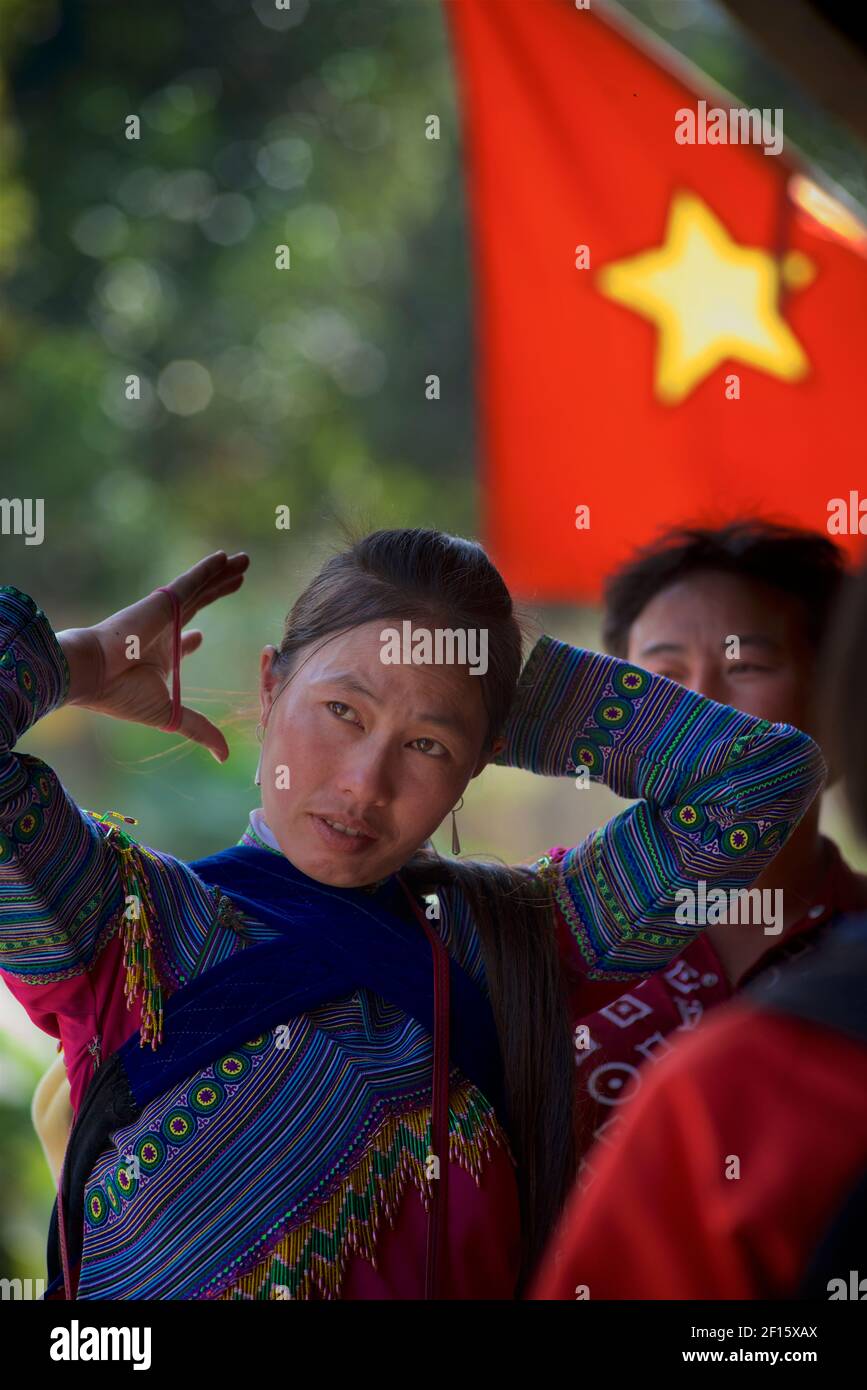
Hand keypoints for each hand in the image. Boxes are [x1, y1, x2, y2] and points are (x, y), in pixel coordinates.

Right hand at [57, 551, 249, 761]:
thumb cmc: (122, 695)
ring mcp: (164, 614)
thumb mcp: (172, 714)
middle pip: (198, 605)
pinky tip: (225, 557)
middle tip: (239, 577)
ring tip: (244, 559)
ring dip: (222, 574)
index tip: (200, 637)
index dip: (191, 640)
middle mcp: (163, 631)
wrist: (91, 674)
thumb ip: (201, 729)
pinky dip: (208, 569)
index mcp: (160, 657)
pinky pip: (191, 581)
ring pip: (200, 588)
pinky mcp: (163, 601)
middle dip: (218, 591)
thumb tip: (225, 756)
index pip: (180, 644)